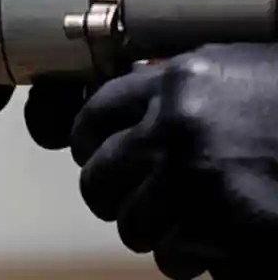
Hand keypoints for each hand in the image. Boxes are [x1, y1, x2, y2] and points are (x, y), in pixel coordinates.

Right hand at [0, 0, 260, 148]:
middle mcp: (79, 9)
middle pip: (42, 80)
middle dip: (31, 110)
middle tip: (32, 115)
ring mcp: (129, 25)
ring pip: (94, 92)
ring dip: (79, 116)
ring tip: (80, 117)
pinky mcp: (178, 30)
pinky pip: (154, 77)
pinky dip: (139, 93)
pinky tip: (132, 91)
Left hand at [72, 44, 277, 278]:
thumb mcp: (241, 74)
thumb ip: (184, 88)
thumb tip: (133, 106)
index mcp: (180, 79)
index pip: (95, 113)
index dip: (90, 143)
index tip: (95, 158)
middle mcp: (177, 123)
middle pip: (99, 173)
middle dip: (112, 195)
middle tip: (131, 205)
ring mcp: (195, 176)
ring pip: (131, 221)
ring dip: (151, 232)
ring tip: (179, 230)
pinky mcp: (218, 225)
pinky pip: (171, 253)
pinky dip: (185, 259)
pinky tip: (207, 251)